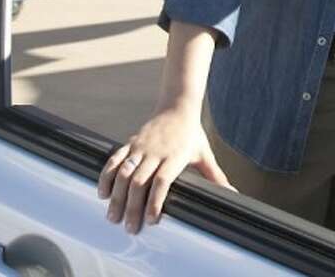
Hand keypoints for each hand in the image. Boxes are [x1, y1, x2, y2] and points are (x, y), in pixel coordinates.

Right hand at [99, 108, 234, 233]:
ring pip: (124, 173)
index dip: (155, 201)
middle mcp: (155, 152)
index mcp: (175, 156)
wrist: (177, 106)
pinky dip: (106, 177)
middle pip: (140, 182)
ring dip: (117, 196)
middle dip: (133, 207)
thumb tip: (232, 193)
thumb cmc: (191, 133)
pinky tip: (103, 193)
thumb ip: (215, 175)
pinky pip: (114, 160)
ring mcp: (140, 148)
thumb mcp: (205, 154)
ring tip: (113, 216)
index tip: (151, 220)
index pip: (162, 182)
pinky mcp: (129, 144)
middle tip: (129, 227)